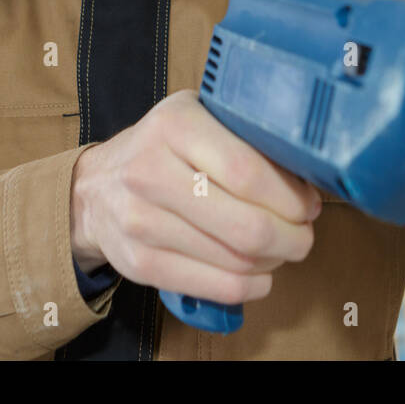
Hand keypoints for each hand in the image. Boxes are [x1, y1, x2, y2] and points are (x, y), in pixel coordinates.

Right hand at [69, 89, 321, 304]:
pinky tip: (258, 272)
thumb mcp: (196, 116)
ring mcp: (141, 221)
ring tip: (280, 248)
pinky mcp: (139, 264)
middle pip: (247, 226)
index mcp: (174, 125)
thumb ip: (244, 134)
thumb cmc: (161, 149)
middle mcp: (151, 171)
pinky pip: (216, 287)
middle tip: (303, 233)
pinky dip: (251, 285)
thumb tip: (307, 171)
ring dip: (274, 261)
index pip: (248, 172)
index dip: (291, 197)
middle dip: (292, 237)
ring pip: (236, 261)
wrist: (95, 188)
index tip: (309, 204)